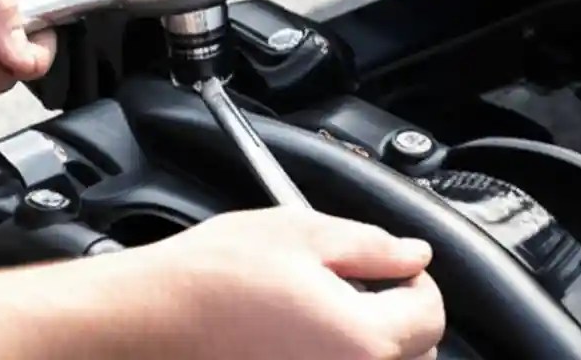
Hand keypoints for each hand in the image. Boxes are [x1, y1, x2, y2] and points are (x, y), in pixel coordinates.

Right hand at [130, 207, 445, 359]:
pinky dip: (331, 358)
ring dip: (367, 346)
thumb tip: (413, 254)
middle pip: (415, 355)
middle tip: (351, 288)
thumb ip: (370, 245)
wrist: (148, 321)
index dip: (413, 280)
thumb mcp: (298, 233)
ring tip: (319, 315)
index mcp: (364, 337)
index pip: (431, 313)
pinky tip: (295, 340)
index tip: (389, 268)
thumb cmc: (211, 278)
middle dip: (396, 318)